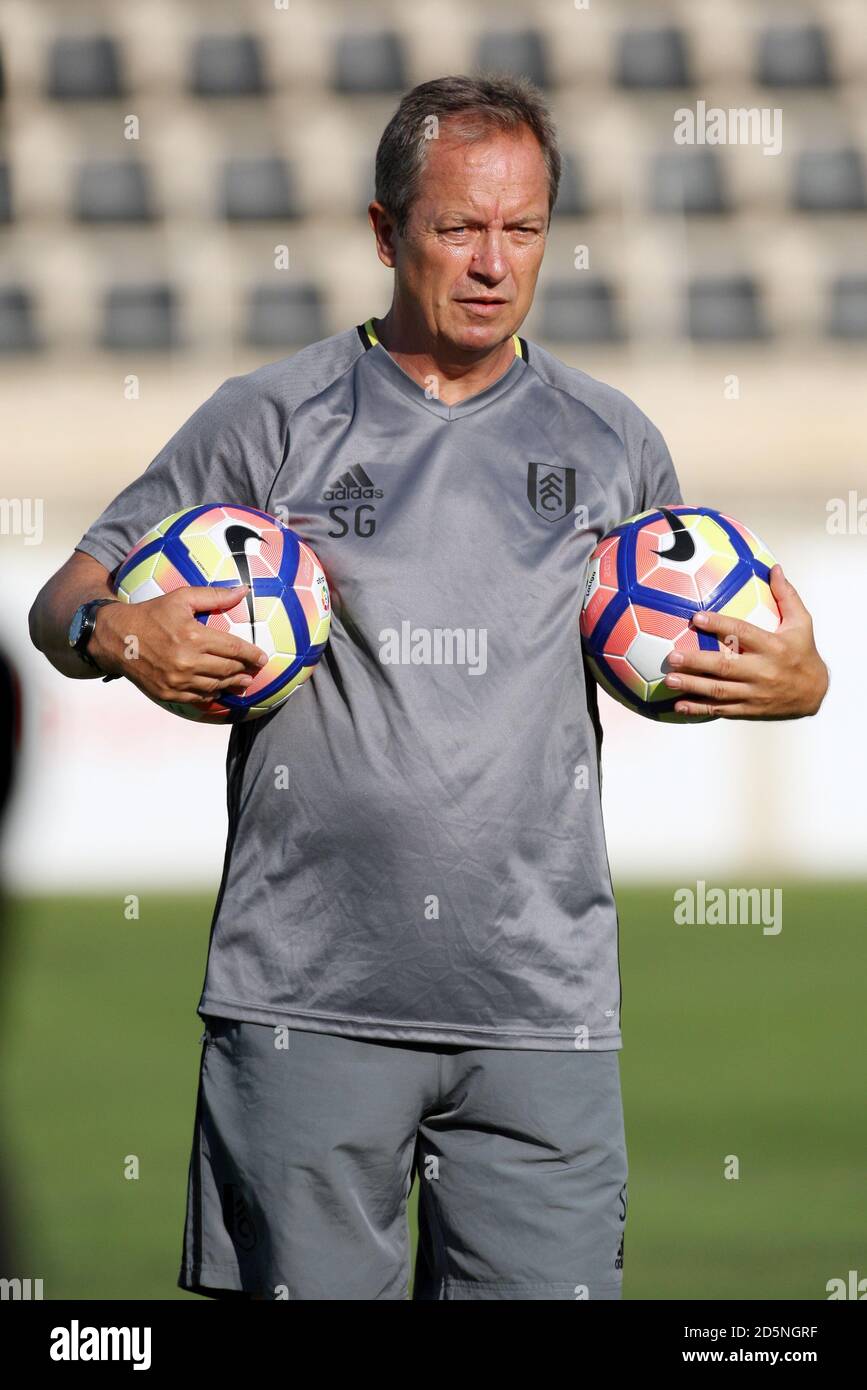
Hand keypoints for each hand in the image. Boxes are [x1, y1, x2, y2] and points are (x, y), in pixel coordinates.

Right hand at [90, 585, 267, 706]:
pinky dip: (212, 694)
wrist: (117, 637)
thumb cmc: (152, 613)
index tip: (262, 658)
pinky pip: (198, 697)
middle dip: (245, 670)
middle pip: (228, 669)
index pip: (233, 649)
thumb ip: (215, 596)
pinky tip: (219, 689)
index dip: (252, 655)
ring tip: (243, 682)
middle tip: (254, 670)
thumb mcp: (181, 598)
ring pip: (216, 686)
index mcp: (193, 636)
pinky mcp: (168, 692)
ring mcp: (177, 680)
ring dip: (233, 684)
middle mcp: (187, 661)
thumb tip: (243, 590)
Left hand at [662, 565, 828, 719]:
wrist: (815, 693)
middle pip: (725, 666)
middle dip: (696, 662)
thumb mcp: (802, 623)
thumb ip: (786, 596)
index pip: (743, 633)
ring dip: (692, 686)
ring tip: (669, 680)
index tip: (696, 618)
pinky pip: (721, 710)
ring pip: (719, 691)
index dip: (719, 625)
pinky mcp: (749, 709)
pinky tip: (679, 706)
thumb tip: (773, 568)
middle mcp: (763, 671)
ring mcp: (755, 692)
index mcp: (773, 646)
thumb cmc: (804, 653)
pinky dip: (699, 709)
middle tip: (672, 657)